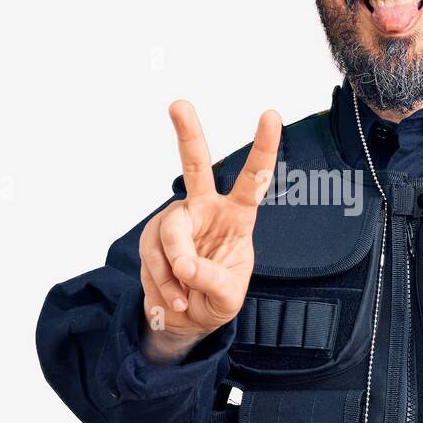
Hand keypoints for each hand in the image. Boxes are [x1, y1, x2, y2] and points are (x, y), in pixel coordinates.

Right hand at [139, 101, 281, 363]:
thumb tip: (185, 265)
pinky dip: (162, 284)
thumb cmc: (216, 298)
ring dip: (175, 273)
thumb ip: (214, 281)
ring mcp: (176, 220)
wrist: (185, 317)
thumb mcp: (228, 298)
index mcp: (237, 216)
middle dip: (187, 134)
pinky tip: (174, 298)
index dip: (263, 147)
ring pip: (171, 234)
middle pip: (195, 166)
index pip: (252, 179)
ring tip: (184, 299)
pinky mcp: (152, 236)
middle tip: (178, 104)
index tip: (271, 115)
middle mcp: (205, 208)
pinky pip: (153, 258)